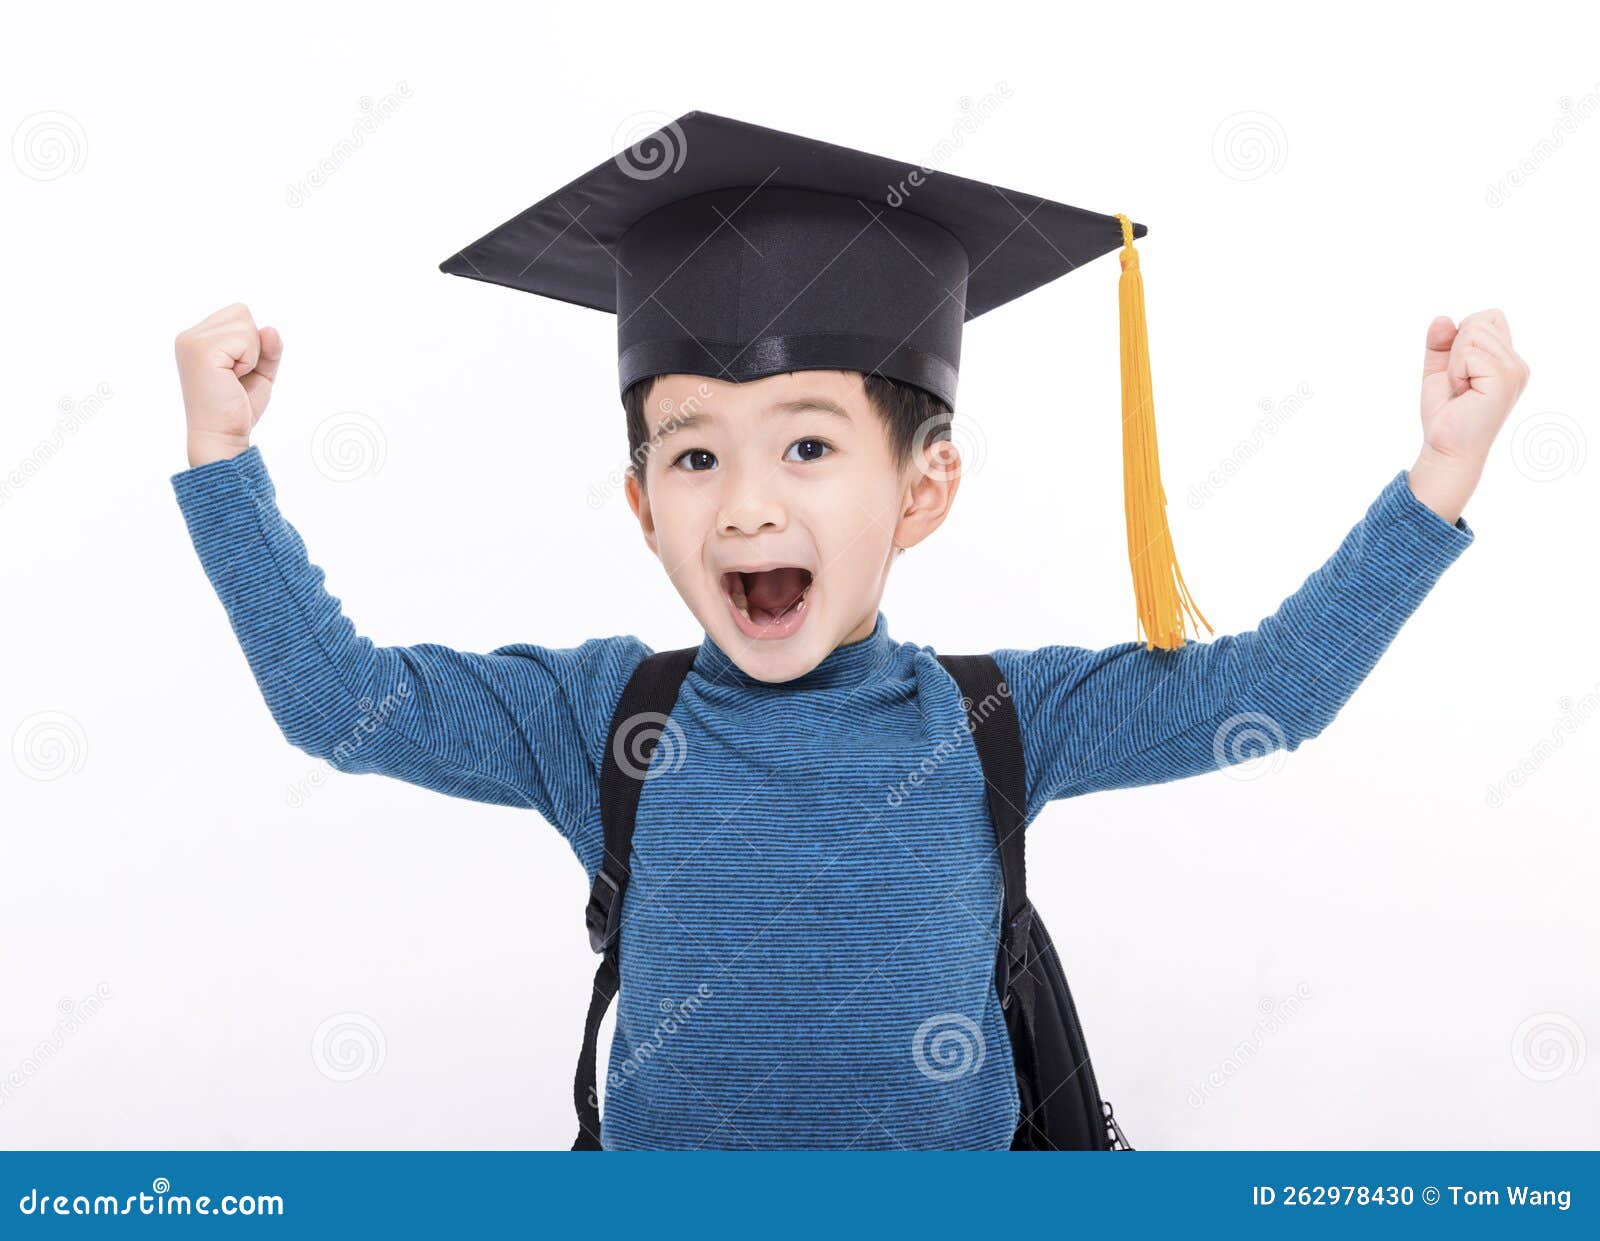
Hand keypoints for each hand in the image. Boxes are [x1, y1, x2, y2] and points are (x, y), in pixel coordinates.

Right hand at [174, 303, 283, 467]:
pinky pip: (246, 338)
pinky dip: (249, 361)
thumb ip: (268, 346)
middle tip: (236, 376)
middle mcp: (189, 336)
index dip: (251, 344)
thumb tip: (269, 329)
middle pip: (242, 312)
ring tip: (232, 378)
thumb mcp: (260, 371)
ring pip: (245, 322)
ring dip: (251, 354)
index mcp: (197, 338)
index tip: (237, 372)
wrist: (223, 437)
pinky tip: (232, 379)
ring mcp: (192, 341)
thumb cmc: (238, 409)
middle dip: (252, 346)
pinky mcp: (202, 350)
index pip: (239, 314)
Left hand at [1407, 309, 1529, 522]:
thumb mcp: (1439, 369)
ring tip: (1462, 387)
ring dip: (1455, 361)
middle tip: (1459, 382)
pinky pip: (1469, 352)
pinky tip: (1463, 392)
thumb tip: (1443, 318)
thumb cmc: (1446, 413)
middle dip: (1456, 349)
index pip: (1488, 317)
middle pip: (1479, 321)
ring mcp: (1514, 370)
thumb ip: (1440, 342)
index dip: (1463, 335)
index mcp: (1507, 360)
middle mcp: (1516, 363)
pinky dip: (1456, 371)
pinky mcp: (1504, 379)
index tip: (1459, 368)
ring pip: (1473, 333)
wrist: (1446, 448)